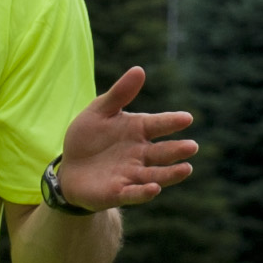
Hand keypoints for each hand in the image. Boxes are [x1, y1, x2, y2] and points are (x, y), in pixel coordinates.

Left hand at [51, 68, 198, 211]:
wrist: (69, 169)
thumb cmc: (87, 137)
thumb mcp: (99, 111)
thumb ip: (119, 94)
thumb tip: (139, 70)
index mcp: (138, 130)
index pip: (158, 124)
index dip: (172, 122)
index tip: (187, 118)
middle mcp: (140, 154)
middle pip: (162, 152)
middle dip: (177, 150)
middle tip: (192, 146)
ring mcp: (131, 174)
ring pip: (155, 175)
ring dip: (170, 173)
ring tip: (186, 169)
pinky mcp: (118, 192)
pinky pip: (133, 193)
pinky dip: (144, 192)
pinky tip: (154, 189)